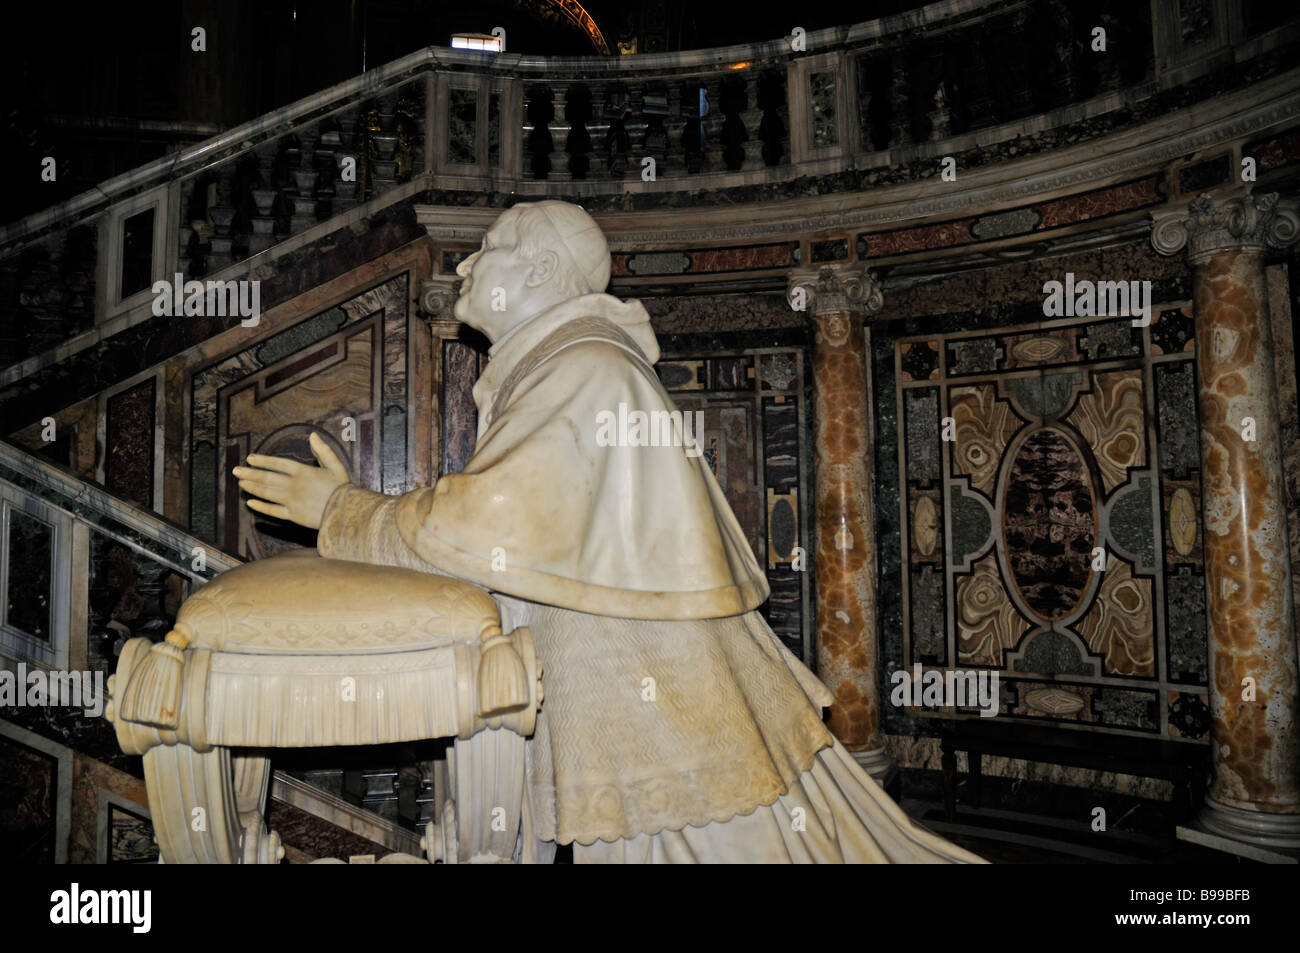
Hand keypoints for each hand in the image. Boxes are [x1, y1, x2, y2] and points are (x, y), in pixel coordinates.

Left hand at [232, 432, 349, 529]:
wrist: (346, 512)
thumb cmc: (343, 488)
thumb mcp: (336, 465)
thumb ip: (323, 450)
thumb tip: (313, 436)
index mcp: (303, 471)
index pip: (278, 464)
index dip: (263, 461)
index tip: (250, 458)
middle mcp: (293, 485)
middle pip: (267, 478)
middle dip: (250, 474)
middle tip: (236, 471)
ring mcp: (291, 501)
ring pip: (266, 493)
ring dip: (251, 487)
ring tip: (240, 483)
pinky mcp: (293, 515)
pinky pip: (273, 510)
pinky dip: (260, 506)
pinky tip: (250, 503)